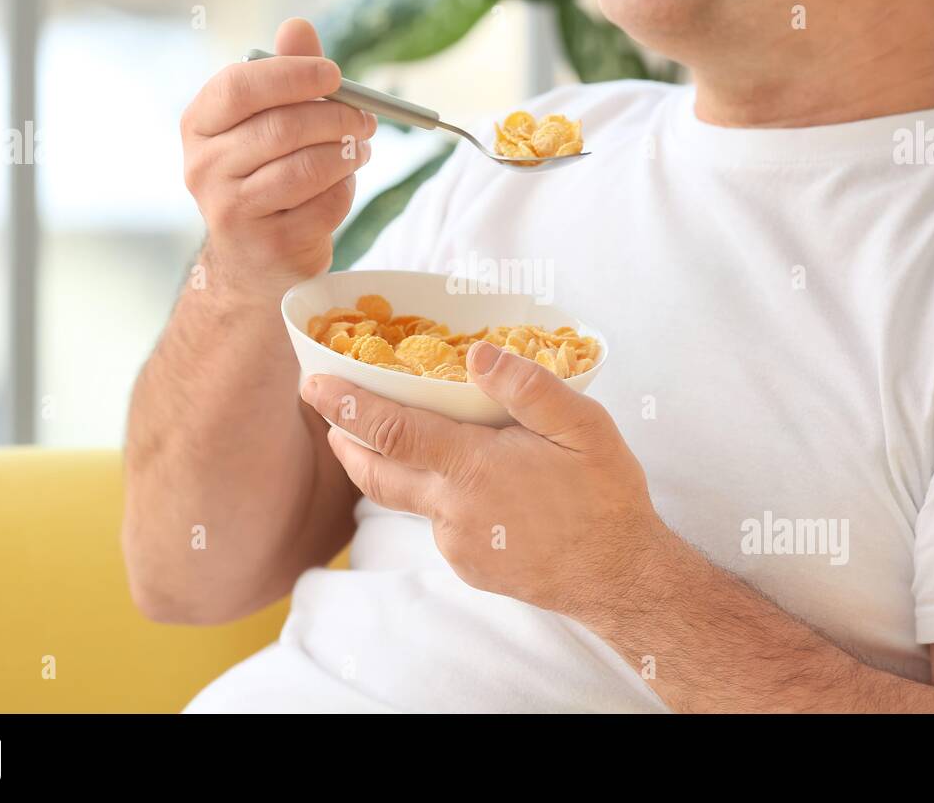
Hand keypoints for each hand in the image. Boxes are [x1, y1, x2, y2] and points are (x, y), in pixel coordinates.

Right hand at [180, 18, 376, 298]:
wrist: (253, 265)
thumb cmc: (264, 178)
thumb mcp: (266, 124)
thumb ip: (284, 76)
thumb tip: (298, 26)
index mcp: (199, 126)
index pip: (240, 86)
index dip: (293, 75)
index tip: (334, 74)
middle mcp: (203, 168)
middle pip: (282, 127)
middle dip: (335, 116)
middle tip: (365, 117)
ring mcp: (232, 211)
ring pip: (306, 167)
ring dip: (346, 153)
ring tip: (359, 148)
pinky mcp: (268, 245)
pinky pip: (324, 204)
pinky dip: (344, 189)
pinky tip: (343, 183)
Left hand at [300, 341, 666, 614]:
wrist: (620, 578)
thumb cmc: (605, 496)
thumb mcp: (584, 428)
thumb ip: (529, 388)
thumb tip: (477, 355)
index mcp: (474, 468)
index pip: (391, 431)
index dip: (347, 406)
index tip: (313, 384)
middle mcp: (452, 509)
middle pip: (375, 473)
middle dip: (344, 439)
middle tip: (327, 410)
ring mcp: (456, 543)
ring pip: (407, 498)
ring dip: (388, 466)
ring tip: (386, 436)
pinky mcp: (467, 565)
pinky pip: (437, 522)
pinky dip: (435, 495)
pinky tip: (465, 482)